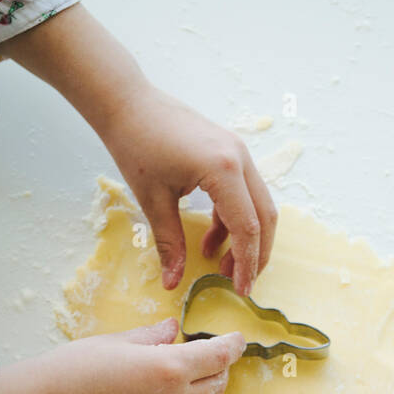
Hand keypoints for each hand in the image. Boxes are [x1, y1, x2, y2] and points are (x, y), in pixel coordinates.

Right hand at [46, 320, 244, 393]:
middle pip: (216, 385)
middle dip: (218, 368)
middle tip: (206, 354)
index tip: (238, 339)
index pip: (218, 357)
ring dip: (192, 388)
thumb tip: (173, 330)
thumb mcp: (118, 342)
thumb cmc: (75, 368)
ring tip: (169, 374)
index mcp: (168, 369)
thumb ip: (153, 337)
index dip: (232, 346)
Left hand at [105, 84, 277, 296]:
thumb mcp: (153, 201)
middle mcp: (239, 158)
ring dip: (245, 238)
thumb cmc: (137, 145)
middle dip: (256, 254)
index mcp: (223, 169)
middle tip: (239, 283)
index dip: (246, 263)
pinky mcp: (230, 153)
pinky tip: (211, 239)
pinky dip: (233, 220)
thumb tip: (172, 283)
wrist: (129, 103)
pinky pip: (243, 193)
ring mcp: (238, 153)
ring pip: (258, 205)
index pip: (247, 227)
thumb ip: (169, 244)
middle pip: (264, 217)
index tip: (241, 290)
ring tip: (219, 263)